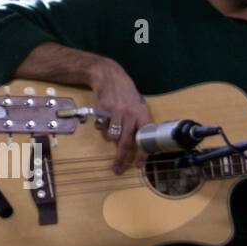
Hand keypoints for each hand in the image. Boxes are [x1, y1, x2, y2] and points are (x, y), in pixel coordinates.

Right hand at [88, 58, 150, 174]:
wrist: (109, 75)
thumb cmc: (126, 92)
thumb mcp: (137, 106)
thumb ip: (138, 122)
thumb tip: (140, 142)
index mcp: (143, 116)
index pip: (145, 140)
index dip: (142, 155)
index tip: (137, 166)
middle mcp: (131, 115)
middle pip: (126, 142)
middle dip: (121, 158)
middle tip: (116, 169)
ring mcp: (116, 112)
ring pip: (112, 136)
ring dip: (110, 136)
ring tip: (110, 128)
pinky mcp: (103, 109)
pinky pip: (102, 126)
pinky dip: (101, 125)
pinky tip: (103, 117)